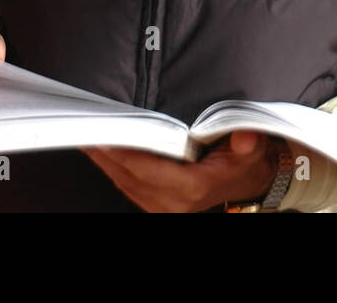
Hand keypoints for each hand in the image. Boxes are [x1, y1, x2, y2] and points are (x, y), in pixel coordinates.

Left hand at [81, 131, 279, 212]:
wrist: (247, 182)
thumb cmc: (245, 161)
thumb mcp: (251, 149)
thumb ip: (246, 144)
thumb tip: (244, 138)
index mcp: (192, 189)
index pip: (148, 171)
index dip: (124, 155)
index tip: (104, 138)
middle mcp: (173, 203)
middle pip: (128, 177)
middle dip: (106, 154)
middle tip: (85, 129)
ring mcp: (162, 207)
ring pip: (124, 183)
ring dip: (105, 161)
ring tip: (86, 137)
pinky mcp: (156, 204)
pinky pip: (127, 186)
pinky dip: (113, 169)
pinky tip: (101, 152)